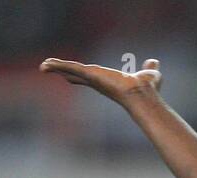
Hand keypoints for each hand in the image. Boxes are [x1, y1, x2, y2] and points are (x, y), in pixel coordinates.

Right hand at [40, 57, 162, 104]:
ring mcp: (93, 79)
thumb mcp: (149, 75)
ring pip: (71, 71)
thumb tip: (154, 63)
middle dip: (63, 71)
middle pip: (77, 75)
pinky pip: (70, 68)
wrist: (144, 95)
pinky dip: (58, 65)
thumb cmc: (147, 90)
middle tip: (49, 68)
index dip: (80, 76)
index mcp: (108, 81)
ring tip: (43, 66)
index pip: (91, 77)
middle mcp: (99, 81)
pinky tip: (45, 65)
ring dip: (57, 67)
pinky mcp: (89, 75)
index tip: (69, 76)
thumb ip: (149, 69)